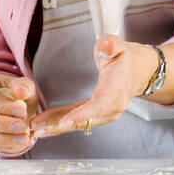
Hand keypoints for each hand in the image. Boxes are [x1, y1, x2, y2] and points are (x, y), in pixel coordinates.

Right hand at [0, 72, 39, 155]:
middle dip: (0, 124)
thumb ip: (24, 86)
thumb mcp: (20, 84)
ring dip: (1, 139)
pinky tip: (17, 143)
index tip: (22, 112)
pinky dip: (0, 146)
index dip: (2, 105)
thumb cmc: (11, 92)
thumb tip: (22, 92)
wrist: (1, 103)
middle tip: (22, 127)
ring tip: (23, 138)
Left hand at [29, 36, 157, 138]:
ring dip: (57, 126)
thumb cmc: (124, 57)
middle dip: (60, 124)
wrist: (138, 70)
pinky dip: (61, 123)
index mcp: (116, 90)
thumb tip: (106, 45)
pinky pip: (78, 120)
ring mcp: (105, 114)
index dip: (82, 114)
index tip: (65, 121)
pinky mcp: (97, 115)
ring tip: (35, 129)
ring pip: (79, 123)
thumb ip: (111, 45)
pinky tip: (44, 126)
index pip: (99, 105)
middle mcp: (112, 108)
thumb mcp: (119, 46)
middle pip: (84, 120)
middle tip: (37, 128)